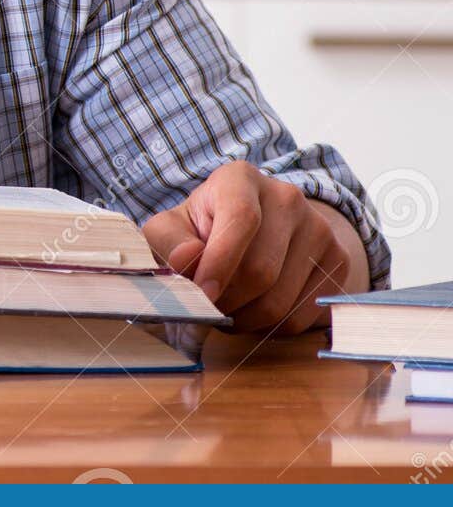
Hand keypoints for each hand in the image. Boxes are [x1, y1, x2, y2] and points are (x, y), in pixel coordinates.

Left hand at [142, 161, 365, 335]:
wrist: (256, 229)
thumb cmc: (203, 229)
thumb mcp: (173, 227)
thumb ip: (168, 240)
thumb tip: (188, 259)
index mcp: (240, 179)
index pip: (241, 220)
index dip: (220, 263)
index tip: (202, 293)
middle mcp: (286, 197)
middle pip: (260, 271)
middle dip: (227, 300)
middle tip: (208, 306)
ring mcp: (319, 228)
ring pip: (281, 301)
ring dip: (246, 319)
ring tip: (228, 308)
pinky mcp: (338, 261)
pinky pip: (302, 317)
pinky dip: (270, 327)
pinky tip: (255, 309)